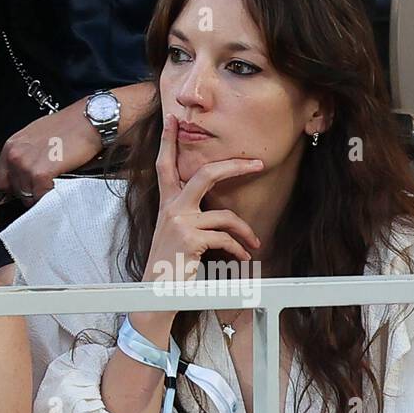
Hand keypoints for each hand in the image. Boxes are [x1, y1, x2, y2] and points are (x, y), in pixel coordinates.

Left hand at [0, 97, 102, 200]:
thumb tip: (26, 171)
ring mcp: (26, 165)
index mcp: (11, 145)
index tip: (27, 186)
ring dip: (41, 195)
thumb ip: (26, 153)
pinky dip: (50, 196)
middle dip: (29, 191)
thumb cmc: (68, 126)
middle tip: (45, 186)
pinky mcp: (40, 174)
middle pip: (14, 190)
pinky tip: (60, 186)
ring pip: (27, 196)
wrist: (88, 120)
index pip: (0, 179)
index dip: (14, 186)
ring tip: (54, 185)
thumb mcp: (37, 136)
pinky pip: (40, 196)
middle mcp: (15, 155)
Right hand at [130, 114, 264, 342]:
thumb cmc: (170, 265)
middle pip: (206, 174)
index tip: (173, 119)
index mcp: (167, 203)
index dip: (169, 141)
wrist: (156, 293)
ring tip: (254, 243)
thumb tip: (218, 212)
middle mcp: (171, 207)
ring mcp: (180, 221)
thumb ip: (191, 217)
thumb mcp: (177, 235)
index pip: (165, 165)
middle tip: (257, 164)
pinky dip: (238, 248)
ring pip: (224, 215)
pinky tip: (243, 257)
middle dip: (235, 167)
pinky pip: (225, 237)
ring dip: (245, 232)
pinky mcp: (190, 238)